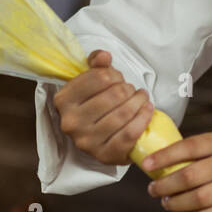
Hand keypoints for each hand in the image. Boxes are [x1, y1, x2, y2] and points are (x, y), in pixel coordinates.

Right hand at [53, 50, 153, 165]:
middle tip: (132, 91)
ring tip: (142, 98)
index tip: (118, 79)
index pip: (99, 78)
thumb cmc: (96, 104)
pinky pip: (130, 133)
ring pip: (123, 114)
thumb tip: (104, 56)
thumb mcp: (91, 81)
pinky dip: (144, 118)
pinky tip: (148, 109)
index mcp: (63, 100)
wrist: (100, 138)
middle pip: (114, 95)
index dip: (115, 75)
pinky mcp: (104, 156)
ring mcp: (86, 142)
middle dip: (128, 89)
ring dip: (139, 102)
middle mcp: (71, 122)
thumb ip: (97, 64)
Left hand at [142, 131, 211, 211]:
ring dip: (177, 203)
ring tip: (168, 203)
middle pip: (189, 176)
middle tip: (153, 190)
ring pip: (199, 198)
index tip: (147, 165)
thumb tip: (171, 161)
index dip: (164, 157)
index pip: (188, 147)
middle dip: (165, 185)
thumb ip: (206, 150)